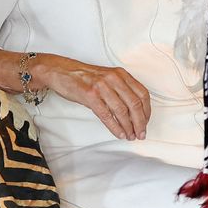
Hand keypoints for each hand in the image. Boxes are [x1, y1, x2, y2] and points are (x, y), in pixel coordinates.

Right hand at [37, 55, 151, 140]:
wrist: (61, 71)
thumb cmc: (83, 77)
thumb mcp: (107, 78)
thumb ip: (120, 90)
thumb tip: (133, 112)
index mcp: (121, 74)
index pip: (142, 93)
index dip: (146, 110)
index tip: (145, 122)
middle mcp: (114, 78)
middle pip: (135, 103)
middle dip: (140, 122)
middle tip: (141, 133)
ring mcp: (102, 86)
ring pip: (122, 111)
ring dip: (128, 127)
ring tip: (131, 136)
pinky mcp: (90, 95)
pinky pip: (107, 115)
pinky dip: (115, 127)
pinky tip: (119, 134)